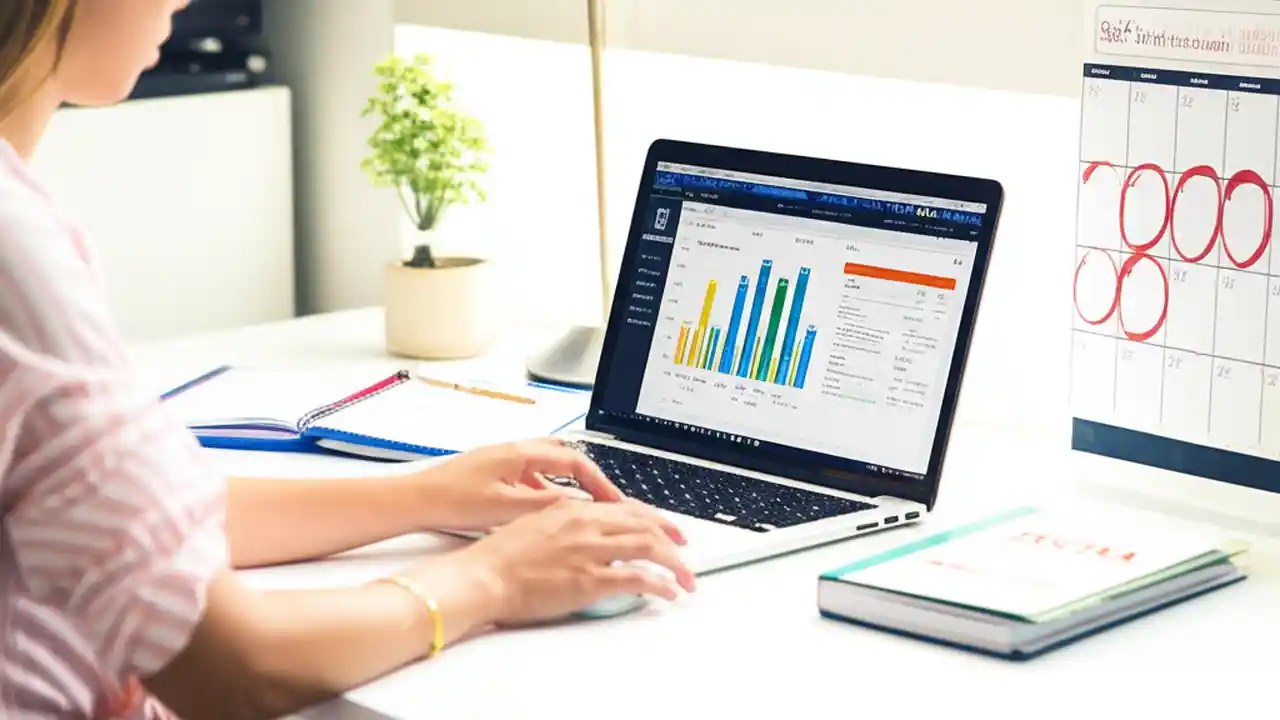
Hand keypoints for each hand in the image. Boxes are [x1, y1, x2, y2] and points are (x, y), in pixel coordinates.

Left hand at [414, 438, 624, 531]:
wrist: (416, 499)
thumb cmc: (454, 500)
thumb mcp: (507, 507)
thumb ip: (546, 503)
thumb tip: (580, 503)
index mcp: (521, 454)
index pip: (574, 460)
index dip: (598, 481)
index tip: (614, 500)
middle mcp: (514, 450)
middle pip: (564, 456)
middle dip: (587, 477)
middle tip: (603, 499)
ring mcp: (503, 460)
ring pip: (547, 466)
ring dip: (566, 483)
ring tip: (580, 509)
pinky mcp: (492, 472)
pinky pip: (530, 476)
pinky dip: (545, 490)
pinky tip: (543, 512)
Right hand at [456, 499, 695, 626]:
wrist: (482, 576)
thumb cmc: (498, 558)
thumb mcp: (535, 525)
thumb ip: (564, 524)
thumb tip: (583, 530)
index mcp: (573, 509)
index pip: (626, 508)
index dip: (654, 519)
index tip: (668, 529)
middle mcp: (586, 524)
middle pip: (644, 524)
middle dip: (672, 538)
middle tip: (686, 553)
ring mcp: (589, 550)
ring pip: (648, 547)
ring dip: (674, 564)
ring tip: (686, 579)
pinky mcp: (589, 579)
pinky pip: (637, 578)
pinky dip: (660, 584)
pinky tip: (668, 592)